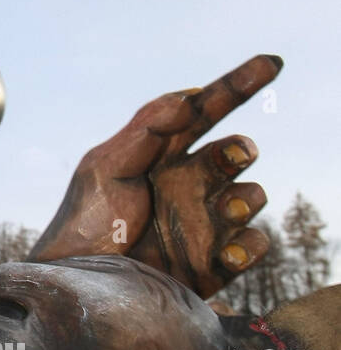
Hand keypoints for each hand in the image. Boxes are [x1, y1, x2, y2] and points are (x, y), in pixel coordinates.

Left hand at [28, 55, 279, 298]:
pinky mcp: (212, 263)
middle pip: (233, 155)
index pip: (206, 112)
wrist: (78, 286)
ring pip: (250, 197)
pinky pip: (251, 247)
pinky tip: (227, 252)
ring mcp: (203, 223)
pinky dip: (248, 246)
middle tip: (232, 157)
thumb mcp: (103, 167)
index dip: (238, 85)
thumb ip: (145, 129)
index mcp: (164, 154)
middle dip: (238, 152)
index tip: (271, 63)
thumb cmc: (84, 224)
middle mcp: (189, 185)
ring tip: (227, 210)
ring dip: (245, 199)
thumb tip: (190, 99)